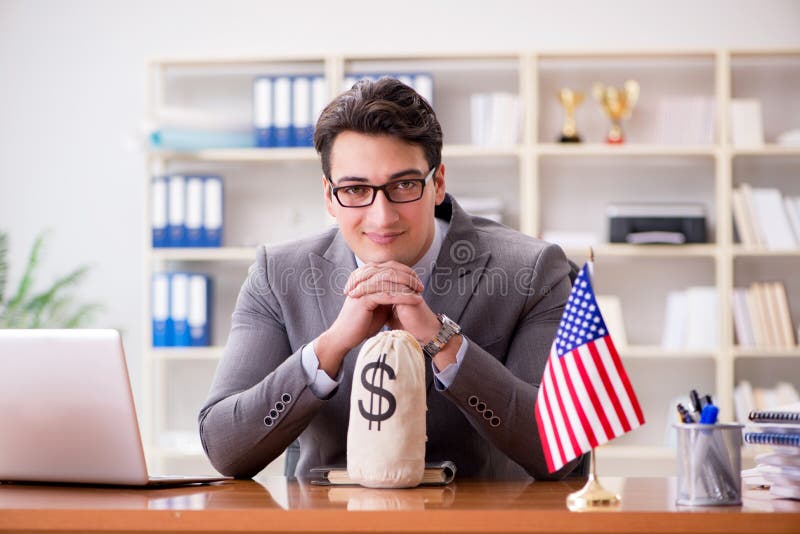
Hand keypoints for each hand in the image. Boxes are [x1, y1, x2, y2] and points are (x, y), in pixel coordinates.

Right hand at [314, 262, 422, 377]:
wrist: (345, 336)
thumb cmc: (362, 321)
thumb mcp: (378, 303)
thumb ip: (388, 293)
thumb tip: (404, 286)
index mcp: (365, 276)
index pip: (389, 266)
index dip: (405, 271)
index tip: (418, 280)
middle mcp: (363, 278)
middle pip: (390, 269)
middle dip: (408, 276)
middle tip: (421, 285)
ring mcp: (362, 288)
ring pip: (390, 280)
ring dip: (408, 285)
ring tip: (421, 291)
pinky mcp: (363, 299)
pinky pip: (388, 295)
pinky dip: (404, 297)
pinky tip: (415, 300)